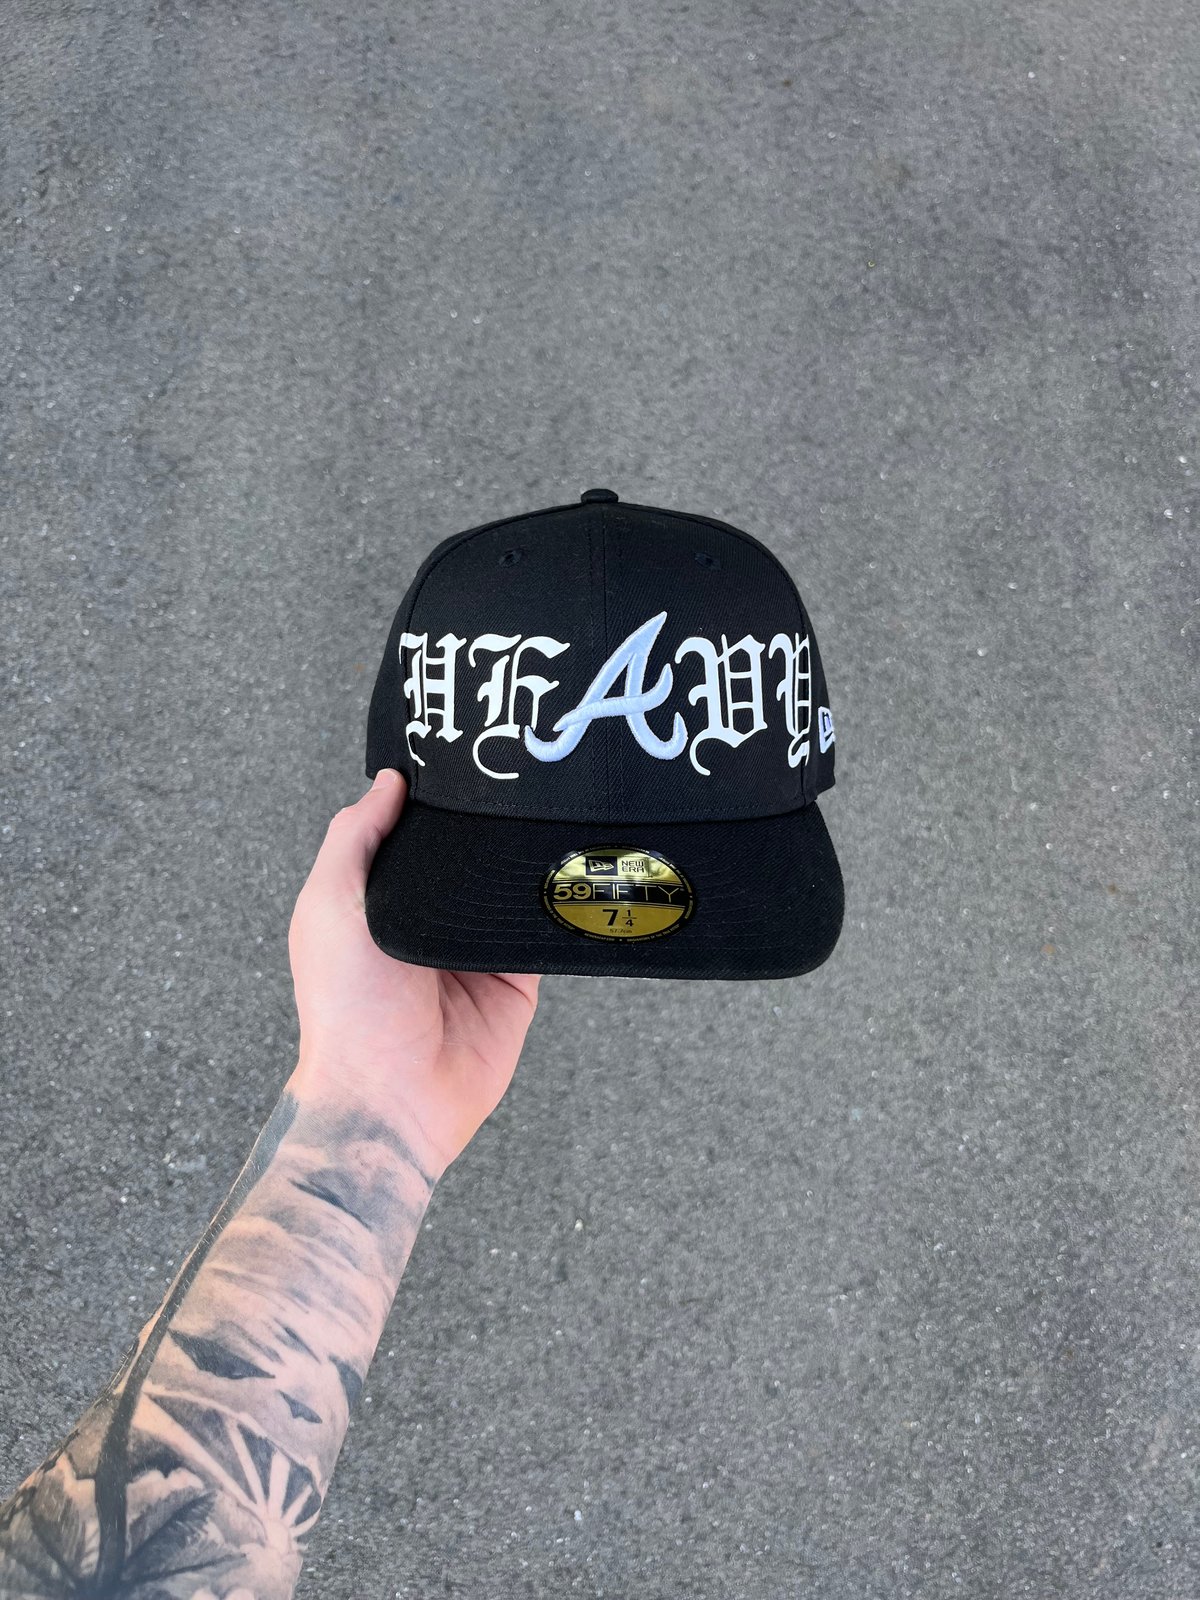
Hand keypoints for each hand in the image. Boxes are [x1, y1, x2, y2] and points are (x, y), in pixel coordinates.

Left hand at [287, 769, 540, 1180]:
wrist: (389, 1095)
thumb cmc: (345, 1004)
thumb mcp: (328, 905)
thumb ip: (353, 839)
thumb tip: (389, 781)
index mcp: (381, 901)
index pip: (415, 835)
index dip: (434, 799)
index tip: (463, 756)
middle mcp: (431, 921)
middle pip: (469, 857)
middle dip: (488, 824)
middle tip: (522, 774)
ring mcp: (477, 950)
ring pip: (510, 888)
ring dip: (525, 860)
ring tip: (554, 809)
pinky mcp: (519, 980)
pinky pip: (543, 931)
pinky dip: (556, 905)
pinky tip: (573, 868)